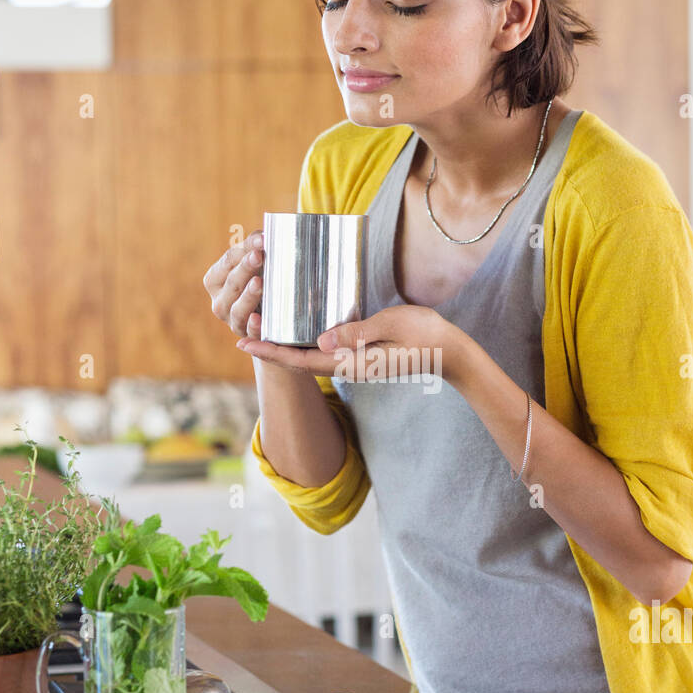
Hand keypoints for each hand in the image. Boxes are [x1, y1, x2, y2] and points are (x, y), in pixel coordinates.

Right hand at [203, 231, 263, 338]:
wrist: (269, 315)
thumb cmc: (260, 280)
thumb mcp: (255, 263)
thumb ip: (256, 247)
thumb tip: (262, 235)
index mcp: (215, 279)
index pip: (228, 260)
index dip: (244, 248)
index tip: (262, 239)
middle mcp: (219, 301)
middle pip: (232, 282)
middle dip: (245, 268)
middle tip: (259, 255)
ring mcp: (231, 320)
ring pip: (237, 308)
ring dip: (248, 295)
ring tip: (259, 282)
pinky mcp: (246, 335)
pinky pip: (249, 331)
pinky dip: (252, 325)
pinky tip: (258, 318)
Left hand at [237, 304, 467, 384]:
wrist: (449, 353)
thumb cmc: (424, 335)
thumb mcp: (391, 325)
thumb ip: (356, 332)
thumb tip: (321, 339)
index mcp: (351, 363)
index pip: (301, 360)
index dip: (271, 352)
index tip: (244, 343)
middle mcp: (348, 368)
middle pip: (300, 360)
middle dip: (271, 348)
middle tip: (243, 331)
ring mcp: (355, 365)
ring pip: (311, 357)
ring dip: (285, 345)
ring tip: (262, 329)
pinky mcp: (361, 358)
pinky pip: (326, 352)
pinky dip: (305, 342)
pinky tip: (297, 330)